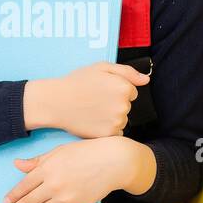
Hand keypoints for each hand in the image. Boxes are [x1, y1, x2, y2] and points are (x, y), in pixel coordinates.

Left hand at [1, 137, 141, 202]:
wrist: (112, 162)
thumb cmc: (85, 152)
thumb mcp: (58, 151)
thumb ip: (37, 161)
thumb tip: (17, 164)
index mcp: (47, 168)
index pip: (24, 185)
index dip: (13, 196)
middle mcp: (54, 185)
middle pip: (28, 201)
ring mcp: (65, 198)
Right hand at [23, 62, 149, 138]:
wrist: (56, 102)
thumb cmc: (77, 82)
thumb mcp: (101, 67)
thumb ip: (127, 72)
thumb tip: (146, 80)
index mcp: (124, 87)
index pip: (130, 92)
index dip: (116, 90)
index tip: (101, 90)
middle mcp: (124, 106)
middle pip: (126, 107)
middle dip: (114, 104)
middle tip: (94, 100)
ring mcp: (117, 122)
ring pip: (121, 120)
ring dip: (111, 118)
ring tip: (92, 111)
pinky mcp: (108, 135)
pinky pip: (115, 133)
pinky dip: (106, 129)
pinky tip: (93, 122)